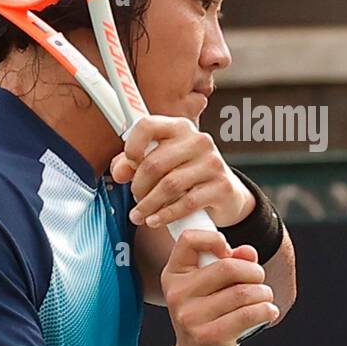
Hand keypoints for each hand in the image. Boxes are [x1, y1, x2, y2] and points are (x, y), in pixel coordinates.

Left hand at [112, 116, 254, 229]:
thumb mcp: (162, 164)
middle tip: (136, 199)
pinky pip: (186, 203)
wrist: (227, 194)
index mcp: (180, 128)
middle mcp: (198, 141)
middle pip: (154, 163)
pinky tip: (156, 220)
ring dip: (148, 205)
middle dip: (138, 187)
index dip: (132, 144)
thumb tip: (119, 172)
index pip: (148, 125)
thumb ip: (134, 164)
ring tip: (141, 214)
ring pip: (169, 186)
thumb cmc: (189, 175)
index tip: (129, 162)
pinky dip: (166, 215)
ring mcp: (212, 163)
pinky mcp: (221, 186)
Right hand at [162, 231, 278, 345]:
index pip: (188, 239)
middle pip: (227, 266)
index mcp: (174, 275)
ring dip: (264, 293)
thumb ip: (230, 263)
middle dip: (254, 271)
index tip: (229, 252)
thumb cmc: (208, 318)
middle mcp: (177, 294)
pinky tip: (268, 312)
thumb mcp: (213, 288)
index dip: (215, 239)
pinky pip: (250, 313)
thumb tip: (248, 253)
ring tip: (264, 299)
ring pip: (243, 292)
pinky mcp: (209, 336)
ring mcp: (191, 317)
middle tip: (259, 281)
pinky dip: (267, 310)